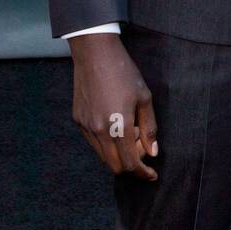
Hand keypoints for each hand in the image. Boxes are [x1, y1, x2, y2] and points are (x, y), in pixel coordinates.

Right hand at [69, 33, 158, 180]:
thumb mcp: (144, 98)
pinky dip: (107, 143)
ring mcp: (86, 126)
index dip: (143, 173)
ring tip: (130, 133)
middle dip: (131, 165)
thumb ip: (149, 128)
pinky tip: (115, 125)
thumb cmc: (124, 72)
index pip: (130, 163)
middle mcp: (99, 131)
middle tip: (142, 148)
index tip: (151, 175)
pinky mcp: (78, 120)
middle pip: (115, 166)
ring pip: (103, 156)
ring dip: (118, 154)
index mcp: (119, 126)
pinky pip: (94, 142)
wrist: (95, 54)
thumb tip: (152, 152)